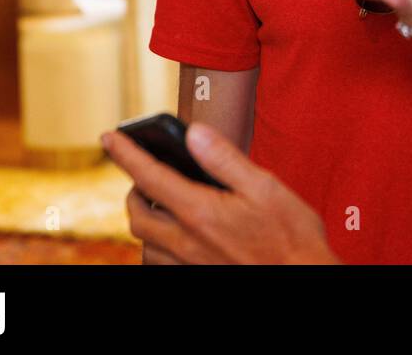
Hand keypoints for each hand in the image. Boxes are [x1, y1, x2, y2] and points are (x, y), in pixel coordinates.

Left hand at [102, 123, 339, 264]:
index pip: (149, 175)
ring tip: (155, 205)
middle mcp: (187, 241)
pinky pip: (159, 264)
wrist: (301, 278)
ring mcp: (190, 263)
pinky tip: (172, 239)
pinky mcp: (197, 276)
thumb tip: (194, 133)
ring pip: (144, 244)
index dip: (126, 153)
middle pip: (137, 214)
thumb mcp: (265, 186)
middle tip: (139, 174)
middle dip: (131, 189)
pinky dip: (155, 247)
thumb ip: (224, 159)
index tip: (110, 137)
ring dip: (142, 220)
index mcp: (200, 211)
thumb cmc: (290, 237)